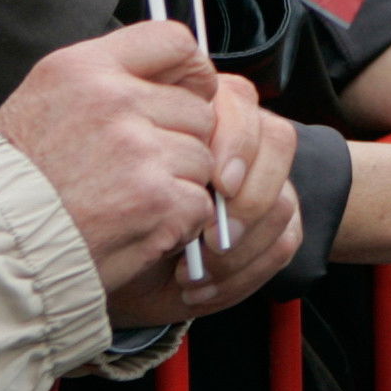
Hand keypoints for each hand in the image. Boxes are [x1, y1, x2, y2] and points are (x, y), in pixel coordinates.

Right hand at [0, 23, 218, 292]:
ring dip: (179, 182)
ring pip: (204, 158)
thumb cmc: (20, 178)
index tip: (189, 93)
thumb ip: (114, 79)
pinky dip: (178, 220)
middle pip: (198, 110)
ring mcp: (139, 152)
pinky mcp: (157, 200)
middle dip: (180, 140)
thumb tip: (185, 74)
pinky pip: (199, 202)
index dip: (192, 72)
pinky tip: (136, 223)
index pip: (174, 41)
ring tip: (127, 197)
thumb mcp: (49, 99)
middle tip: (135, 167)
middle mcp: (113, 102)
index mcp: (84, 69)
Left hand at [104, 78, 301, 325]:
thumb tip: (182, 152)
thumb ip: (148, 152)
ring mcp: (262, 187)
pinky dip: (244, 272)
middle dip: (249, 198)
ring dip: (239, 249)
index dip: (239, 143)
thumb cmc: (108, 217)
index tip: (219, 185)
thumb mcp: (114, 180)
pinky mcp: (274, 229)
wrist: (108, 267)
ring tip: (194, 272)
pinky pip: (282, 243)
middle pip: (278, 143)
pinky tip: (202, 286)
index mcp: (202, 116)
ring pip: (283, 201)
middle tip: (212, 238)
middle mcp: (240, 145)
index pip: (243, 104)